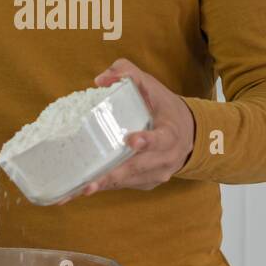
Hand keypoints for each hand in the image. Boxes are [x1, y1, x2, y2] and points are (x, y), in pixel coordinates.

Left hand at [61, 58, 194, 200]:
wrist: (188, 133)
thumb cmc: (163, 107)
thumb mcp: (151, 85)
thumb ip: (128, 74)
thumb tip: (100, 80)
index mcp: (171, 134)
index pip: (161, 139)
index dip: (147, 142)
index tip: (131, 140)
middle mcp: (166, 158)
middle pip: (138, 168)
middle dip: (113, 176)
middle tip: (90, 183)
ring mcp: (157, 174)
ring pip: (128, 181)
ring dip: (103, 186)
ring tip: (77, 192)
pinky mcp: (146, 183)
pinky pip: (124, 186)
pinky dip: (104, 187)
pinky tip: (80, 191)